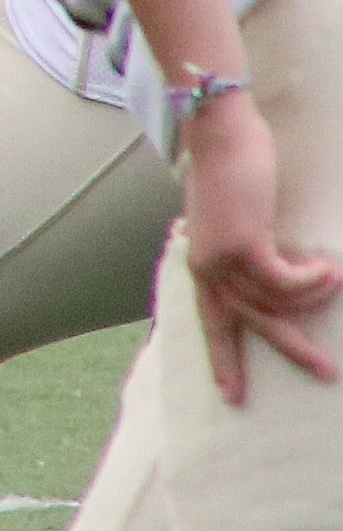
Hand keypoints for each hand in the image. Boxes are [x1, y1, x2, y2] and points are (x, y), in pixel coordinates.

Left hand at [179, 94, 340, 404]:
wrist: (220, 135)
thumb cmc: (229, 170)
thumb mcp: (227, 216)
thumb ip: (234, 243)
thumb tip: (249, 256)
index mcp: (201, 266)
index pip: (212, 323)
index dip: (224, 360)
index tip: (232, 396)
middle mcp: (206, 269)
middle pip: (249, 326)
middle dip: (289, 349)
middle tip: (325, 372)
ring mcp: (221, 259)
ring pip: (276, 302)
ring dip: (313, 295)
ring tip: (335, 279)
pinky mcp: (242, 246)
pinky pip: (284, 280)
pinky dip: (310, 278)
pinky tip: (327, 267)